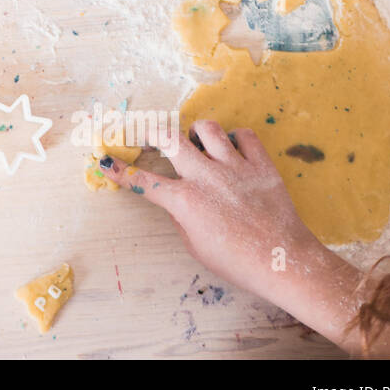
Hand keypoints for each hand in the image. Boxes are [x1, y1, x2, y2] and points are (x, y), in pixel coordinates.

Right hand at [99, 120, 360, 348]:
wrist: (283, 261)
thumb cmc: (237, 262)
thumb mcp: (196, 246)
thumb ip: (180, 217)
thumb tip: (175, 199)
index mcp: (186, 201)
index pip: (143, 182)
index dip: (120, 172)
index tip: (106, 162)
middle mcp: (206, 177)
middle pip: (169, 138)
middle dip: (153, 133)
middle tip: (153, 138)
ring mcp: (235, 167)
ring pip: (207, 128)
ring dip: (197, 133)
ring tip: (199, 145)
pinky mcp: (260, 164)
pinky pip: (244, 135)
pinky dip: (235, 139)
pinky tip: (233, 151)